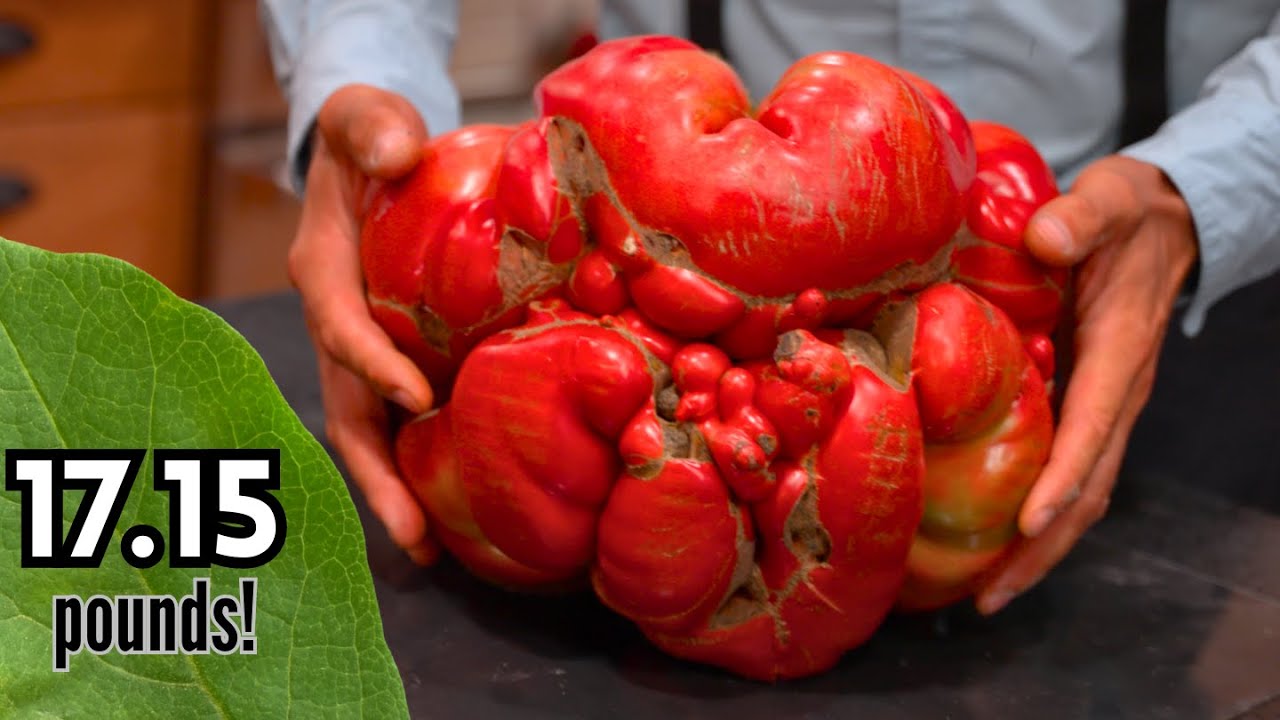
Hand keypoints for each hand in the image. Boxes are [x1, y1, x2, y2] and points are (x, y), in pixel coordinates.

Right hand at [290, 84, 438, 564]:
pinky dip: (415, 466)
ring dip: (393, 491)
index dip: (372, 365)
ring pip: (367, 432)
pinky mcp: (390, 360)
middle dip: (375, 476)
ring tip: (430, 548)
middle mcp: (335, 324)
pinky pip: (395, 422)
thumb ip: (373, 127)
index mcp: (324, 273)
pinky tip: (450, 509)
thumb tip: (398, 155)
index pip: (342, 328)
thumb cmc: (369, 139)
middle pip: (345, 411)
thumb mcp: (364, 116)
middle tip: (414, 535)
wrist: (372, 160)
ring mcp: (359, 351)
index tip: (417, 397)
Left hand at [975, 155, 1197, 613]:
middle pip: (1089, 487)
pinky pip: (1066, 469)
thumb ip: (1083, 216)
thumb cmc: (1130, 213)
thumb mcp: (1112, 198)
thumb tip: (1045, 240)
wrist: (1166, 220)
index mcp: (1121, 350)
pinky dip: (1034, 513)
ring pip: (1081, 491)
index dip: (1062, 480)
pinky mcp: (1088, 403)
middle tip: (989, 597)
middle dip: (1043, 548)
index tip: (1029, 527)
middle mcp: (1118, 392)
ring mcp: (1105, 404)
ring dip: (1039, 548)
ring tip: (986, 592)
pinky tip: (991, 537)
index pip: (1094, 427)